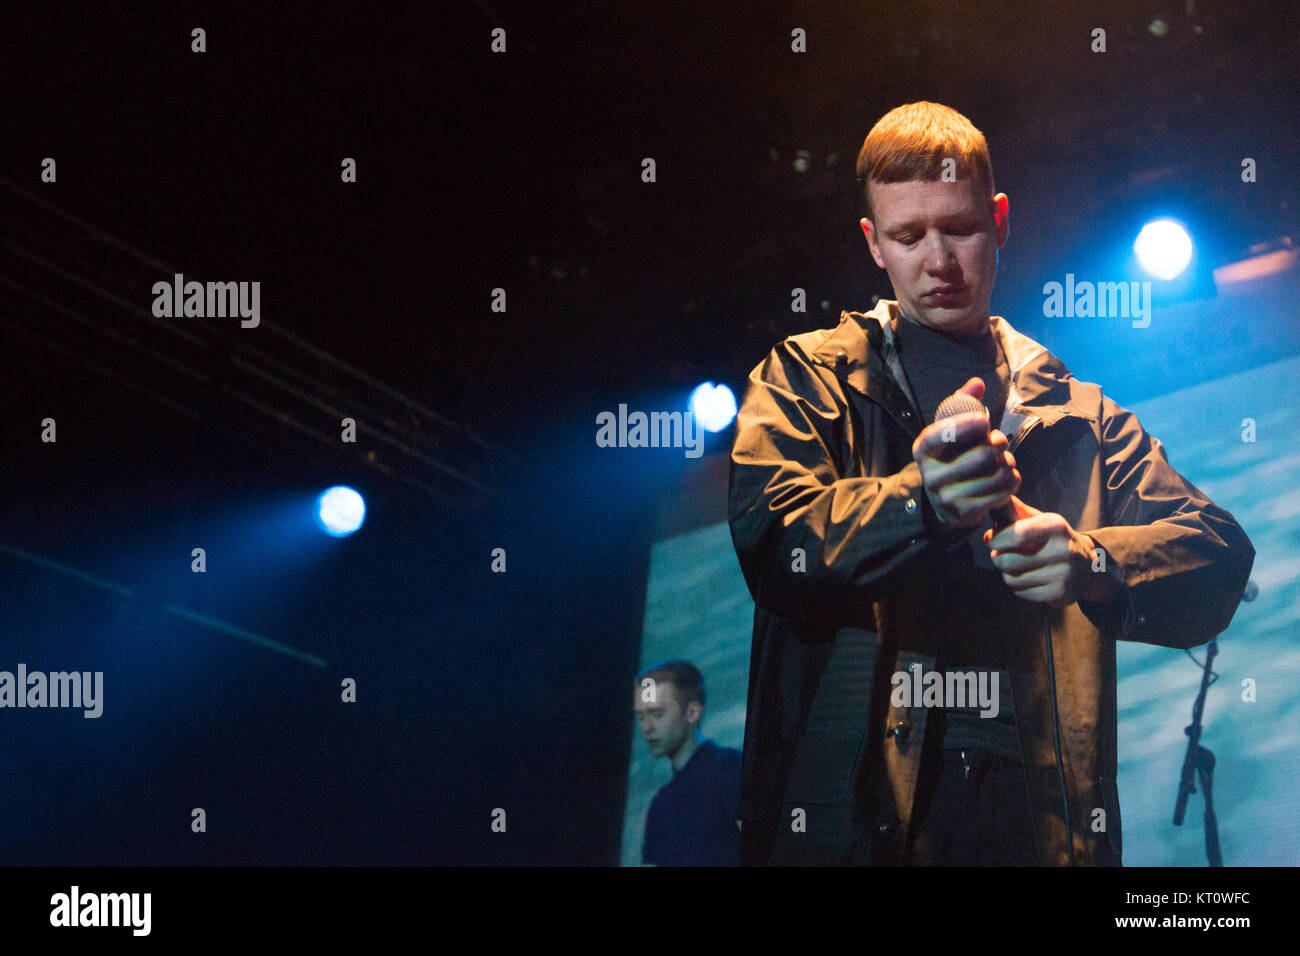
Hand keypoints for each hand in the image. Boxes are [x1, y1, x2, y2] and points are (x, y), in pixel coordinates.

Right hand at [911, 376, 1019, 528]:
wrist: (943, 501)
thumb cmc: (951, 456)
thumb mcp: (950, 431)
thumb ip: (962, 404)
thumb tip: (977, 383)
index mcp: (922, 449)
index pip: (938, 436)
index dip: (962, 426)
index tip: (984, 420)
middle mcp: (930, 475)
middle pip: (979, 456)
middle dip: (998, 444)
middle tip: (1002, 441)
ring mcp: (947, 497)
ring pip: (994, 476)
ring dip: (1008, 464)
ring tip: (1007, 460)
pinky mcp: (965, 513)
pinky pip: (1000, 494)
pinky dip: (1011, 482)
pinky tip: (1009, 476)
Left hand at [983, 497, 1115, 606]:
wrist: (1087, 566)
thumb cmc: (1051, 538)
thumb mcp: (1037, 519)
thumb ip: (1013, 511)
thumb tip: (992, 507)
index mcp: (1056, 526)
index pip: (1016, 534)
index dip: (996, 539)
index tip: (991, 540)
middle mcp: (1064, 549)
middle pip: (1007, 561)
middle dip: (997, 558)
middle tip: (1001, 555)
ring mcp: (1064, 574)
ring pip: (1011, 579)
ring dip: (1007, 574)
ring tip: (1017, 567)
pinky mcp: (1060, 594)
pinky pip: (1020, 592)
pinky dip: (1019, 587)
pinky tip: (1030, 579)